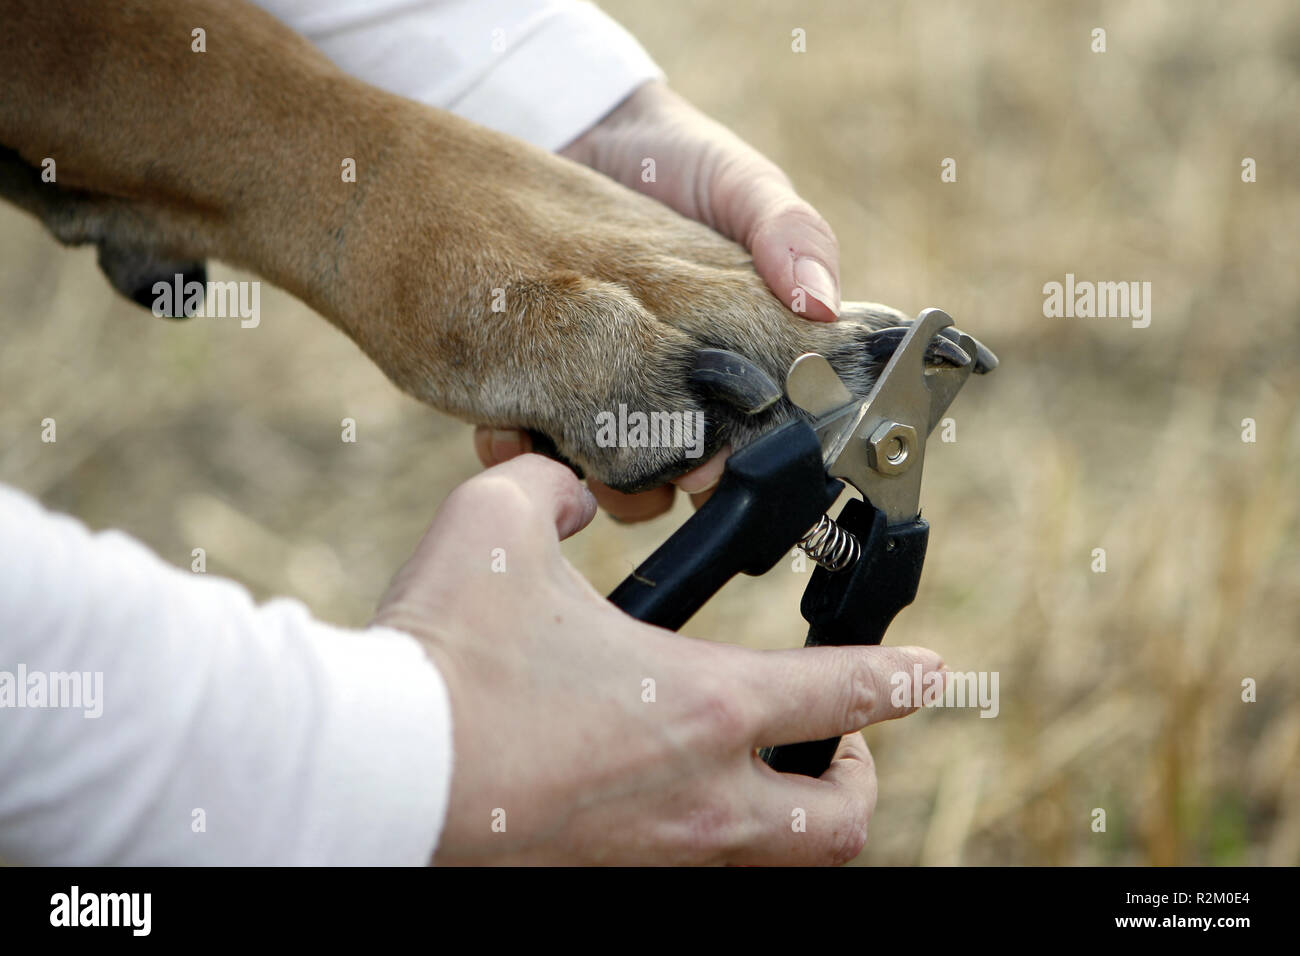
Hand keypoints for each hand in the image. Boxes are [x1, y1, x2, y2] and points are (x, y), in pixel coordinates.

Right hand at [375, 454, 944, 864]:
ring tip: (754, 778)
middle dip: (859, 783)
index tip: (932, 673)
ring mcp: (658, 855)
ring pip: (774, 864)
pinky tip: (662, 800)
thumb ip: (553, 489)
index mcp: (703, 704)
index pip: (845, 693)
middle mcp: (700, 797)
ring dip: (788, 820)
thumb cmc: (444, 655)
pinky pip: (693, 876)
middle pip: (840, 821)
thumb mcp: (497, 525)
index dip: (902, 678)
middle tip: (836, 748)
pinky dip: (711, 844)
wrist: (373, 776)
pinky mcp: (606, 882)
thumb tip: (575, 495)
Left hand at [476, 80, 842, 519]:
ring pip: (599, 476)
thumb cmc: (679, 158)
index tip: (708, 470)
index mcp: (734, 367)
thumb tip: (824, 306)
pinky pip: (525, 443)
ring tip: (562, 443)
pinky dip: (515, 447)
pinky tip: (505, 424)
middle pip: (670, 480)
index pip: (745, 447)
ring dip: (583, 477)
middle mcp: (669, 391)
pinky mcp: (535, 378)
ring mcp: (600, 389)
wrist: (582, 129)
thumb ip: (792, 234)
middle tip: (628, 464)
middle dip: (650, 484)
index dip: (729, 471)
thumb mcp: (745, 184)